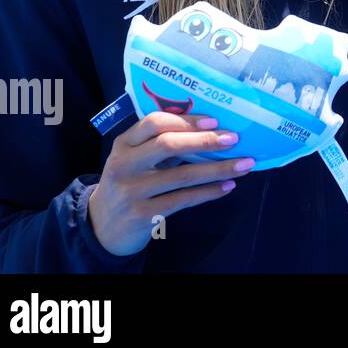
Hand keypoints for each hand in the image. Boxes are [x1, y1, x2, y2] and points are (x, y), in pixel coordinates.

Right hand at [87, 112, 252, 256]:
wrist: (103, 226)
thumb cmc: (130, 182)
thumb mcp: (135, 159)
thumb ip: (161, 143)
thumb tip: (211, 129)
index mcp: (124, 144)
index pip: (154, 123)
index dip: (187, 120)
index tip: (215, 120)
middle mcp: (124, 165)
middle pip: (168, 145)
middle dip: (205, 141)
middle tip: (234, 139)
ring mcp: (131, 191)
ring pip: (182, 175)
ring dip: (218, 169)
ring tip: (245, 164)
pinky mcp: (142, 215)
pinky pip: (183, 199)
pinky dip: (209, 192)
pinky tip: (228, 186)